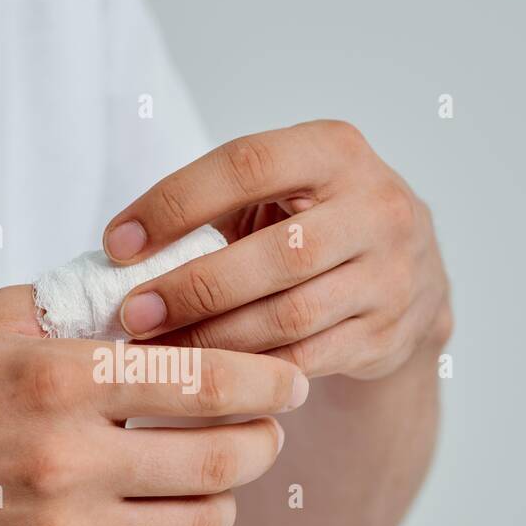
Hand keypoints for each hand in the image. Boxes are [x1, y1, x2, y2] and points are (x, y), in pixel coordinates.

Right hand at [0, 286, 307, 525]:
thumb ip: (75, 306)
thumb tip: (158, 293)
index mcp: (58, 379)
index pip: (206, 377)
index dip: (269, 379)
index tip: (291, 379)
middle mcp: (69, 459)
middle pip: (227, 457)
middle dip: (265, 439)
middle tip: (265, 428)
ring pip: (205, 524)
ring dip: (226, 496)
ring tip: (210, 475)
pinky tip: (165, 523)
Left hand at [103, 120, 451, 379]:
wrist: (408, 273)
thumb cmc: (313, 222)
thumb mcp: (280, 189)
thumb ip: (216, 203)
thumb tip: (120, 250)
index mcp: (335, 150)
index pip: (247, 164)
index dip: (175, 204)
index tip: (117, 244)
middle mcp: (375, 208)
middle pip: (275, 254)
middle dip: (193, 289)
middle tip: (134, 314)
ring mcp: (390, 275)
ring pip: (289, 317)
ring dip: (214, 340)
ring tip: (158, 351)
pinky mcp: (387, 334)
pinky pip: (305, 361)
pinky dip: (248, 372)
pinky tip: (205, 375)